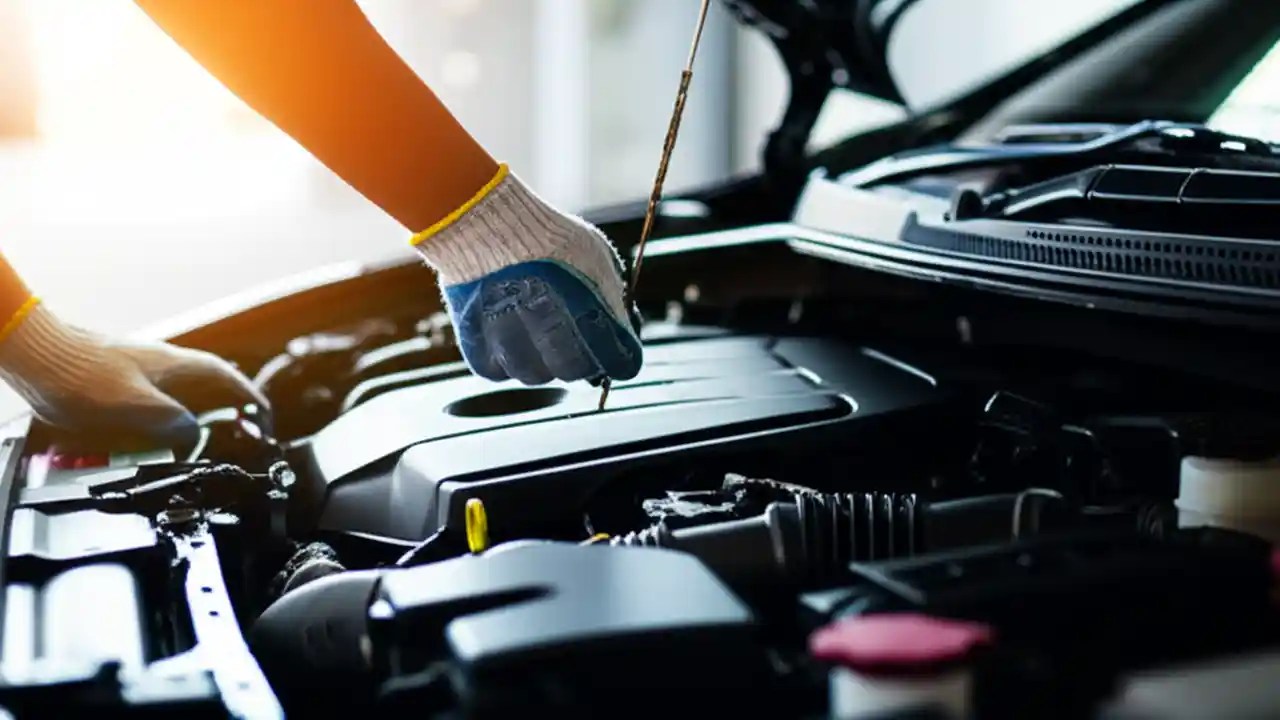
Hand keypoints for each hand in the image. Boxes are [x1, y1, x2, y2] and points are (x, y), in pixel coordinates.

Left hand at [0, 300, 267, 449]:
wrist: (36, 355)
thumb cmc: (80, 373)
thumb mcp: (135, 405)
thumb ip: (172, 422)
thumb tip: (192, 435)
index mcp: (175, 366)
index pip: (228, 378)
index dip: (250, 398)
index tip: (263, 417)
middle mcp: (163, 365)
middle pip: (209, 385)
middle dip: (228, 408)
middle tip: (239, 433)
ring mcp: (141, 371)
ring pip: (182, 394)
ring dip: (198, 414)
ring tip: (201, 441)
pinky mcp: (120, 381)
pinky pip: (157, 401)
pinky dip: (167, 418)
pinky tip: (154, 435)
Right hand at [412, 165, 641, 384]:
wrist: (487, 222)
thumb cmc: (546, 236)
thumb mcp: (598, 257)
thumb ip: (614, 298)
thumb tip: (621, 328)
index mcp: (592, 318)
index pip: (623, 364)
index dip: (622, 356)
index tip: (615, 348)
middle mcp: (553, 341)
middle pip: (577, 372)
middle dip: (581, 355)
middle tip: (571, 331)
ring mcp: (513, 350)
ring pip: (536, 376)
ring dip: (540, 357)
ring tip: (532, 323)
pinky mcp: (478, 351)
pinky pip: (499, 370)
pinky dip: (504, 356)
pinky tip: (505, 328)